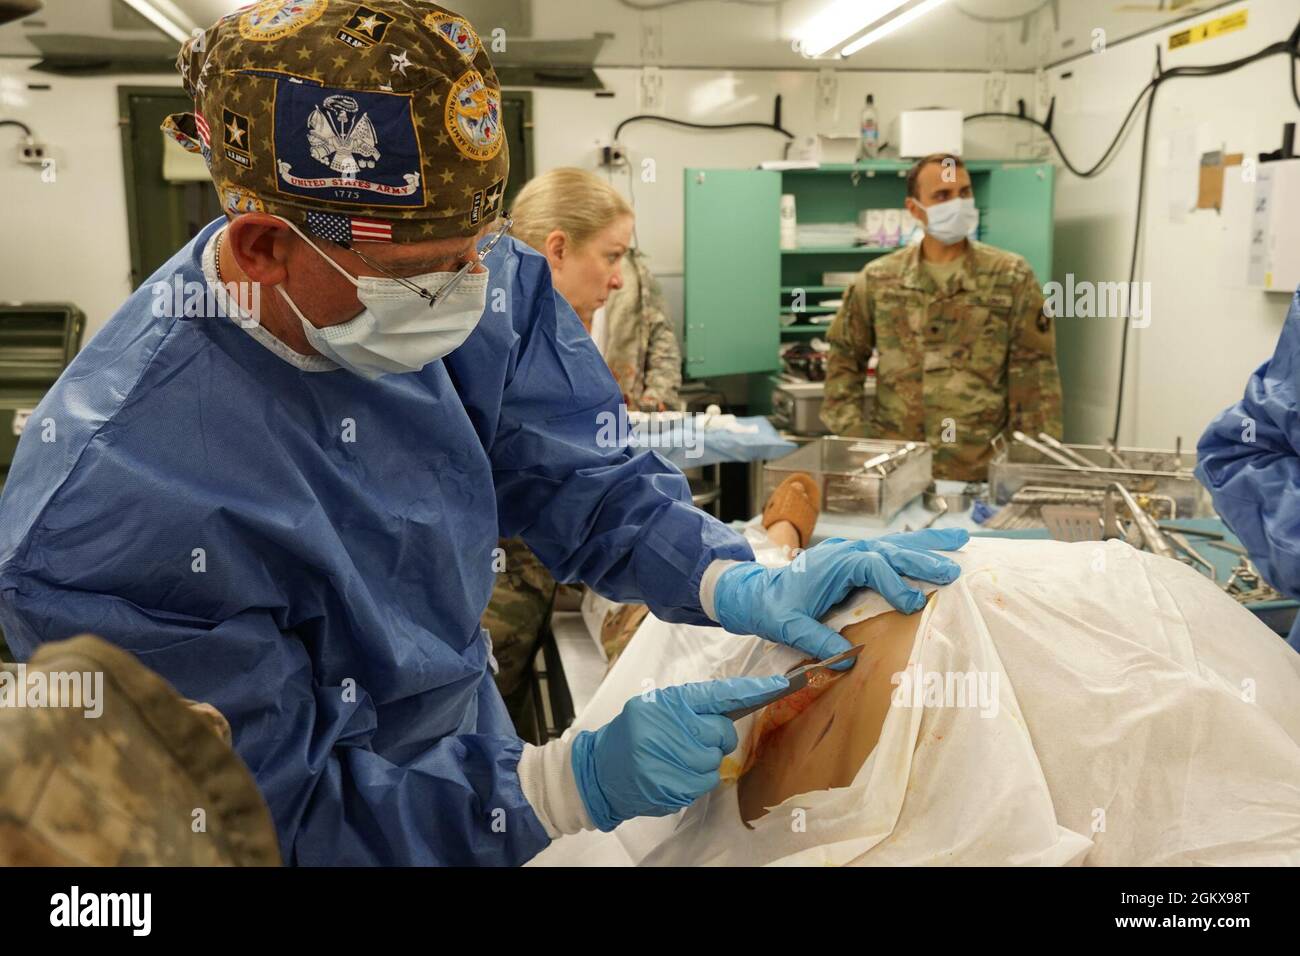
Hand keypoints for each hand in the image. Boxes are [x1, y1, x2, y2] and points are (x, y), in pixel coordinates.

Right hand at [571, 675, 788, 831]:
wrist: (599, 771)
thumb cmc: (632, 735)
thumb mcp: (655, 708)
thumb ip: (691, 706)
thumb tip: (731, 707)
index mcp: (670, 702)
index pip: (719, 693)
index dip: (752, 690)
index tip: (780, 685)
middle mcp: (673, 727)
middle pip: (722, 732)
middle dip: (715, 738)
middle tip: (690, 739)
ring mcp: (673, 758)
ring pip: (715, 760)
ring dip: (702, 761)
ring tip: (675, 758)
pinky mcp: (673, 785)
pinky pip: (705, 782)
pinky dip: (694, 780)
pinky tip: (672, 773)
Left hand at [712, 529, 968, 661]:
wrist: (756, 594)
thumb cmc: (772, 610)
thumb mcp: (789, 627)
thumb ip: (816, 640)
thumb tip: (847, 659)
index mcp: (831, 564)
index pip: (871, 567)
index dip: (894, 582)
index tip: (913, 602)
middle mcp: (844, 552)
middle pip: (889, 549)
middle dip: (922, 558)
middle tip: (953, 571)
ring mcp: (850, 552)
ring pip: (894, 543)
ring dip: (927, 542)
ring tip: (962, 539)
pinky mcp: (855, 560)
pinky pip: (888, 550)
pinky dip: (914, 548)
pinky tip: (938, 547)